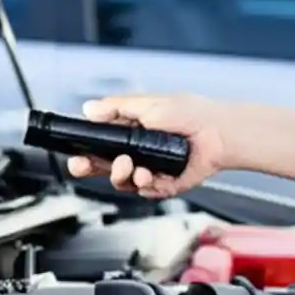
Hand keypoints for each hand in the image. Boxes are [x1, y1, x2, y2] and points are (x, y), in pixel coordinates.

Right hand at [65, 93, 230, 198]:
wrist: (218, 132)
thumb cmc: (190, 113)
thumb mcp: (148, 103)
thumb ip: (116, 107)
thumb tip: (89, 108)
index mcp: (130, 132)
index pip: (99, 145)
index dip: (85, 152)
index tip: (76, 155)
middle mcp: (138, 152)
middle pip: (104, 167)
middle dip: (91, 167)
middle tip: (86, 164)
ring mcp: (150, 169)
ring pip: (123, 182)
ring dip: (119, 175)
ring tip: (128, 164)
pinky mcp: (165, 184)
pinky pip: (146, 191)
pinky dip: (144, 184)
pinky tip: (147, 174)